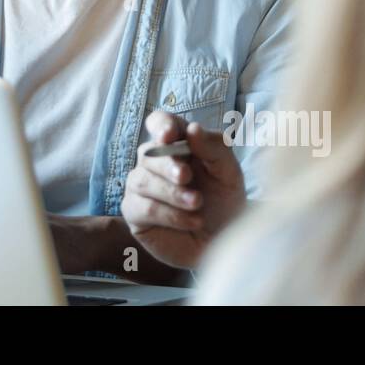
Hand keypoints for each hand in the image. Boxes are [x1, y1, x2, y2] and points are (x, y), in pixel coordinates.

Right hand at [121, 108, 246, 269]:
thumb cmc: (224, 203)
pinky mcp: (135, 213)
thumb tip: (193, 128)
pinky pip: (143, 207)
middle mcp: (155, 162)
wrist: (224, 242)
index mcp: (177, 144)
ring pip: (142, 180)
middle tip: (187, 177)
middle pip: (148, 153)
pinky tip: (192, 221)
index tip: (169, 136)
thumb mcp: (229, 174)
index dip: (160, 125)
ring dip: (172, 193)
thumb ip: (214, 148)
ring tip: (197, 204)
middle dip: (168, 165)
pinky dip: (170, 214)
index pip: (159, 122)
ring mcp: (141, 187)